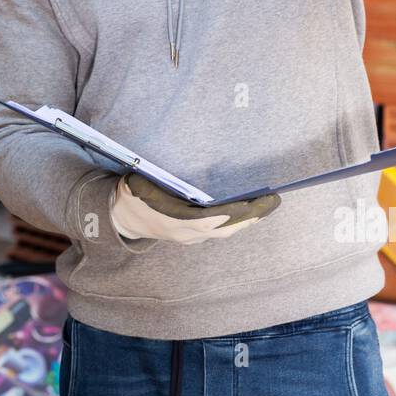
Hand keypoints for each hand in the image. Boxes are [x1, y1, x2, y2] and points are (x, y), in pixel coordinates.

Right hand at [109, 173, 279, 243]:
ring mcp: (189, 238)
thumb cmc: (134, 194)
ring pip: (225, 232)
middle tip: (272, 200)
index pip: (212, 219)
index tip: (254, 202)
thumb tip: (181, 157)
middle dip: (251, 216)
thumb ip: (163, 178)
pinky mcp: (190, 238)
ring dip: (246, 220)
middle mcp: (186, 233)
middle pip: (226, 228)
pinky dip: (235, 222)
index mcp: (175, 220)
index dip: (235, 212)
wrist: (122, 217)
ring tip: (266, 205)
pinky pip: (219, 232)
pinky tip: (247, 212)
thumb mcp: (143, 181)